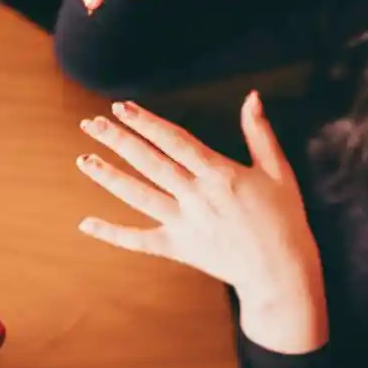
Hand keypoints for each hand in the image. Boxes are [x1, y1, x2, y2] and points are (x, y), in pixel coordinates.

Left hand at [74, 92, 327, 350]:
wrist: (280, 271)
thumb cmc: (283, 217)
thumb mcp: (277, 170)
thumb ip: (259, 132)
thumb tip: (252, 96)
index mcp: (219, 173)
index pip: (174, 140)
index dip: (146, 122)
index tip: (122, 107)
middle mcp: (196, 196)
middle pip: (149, 163)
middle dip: (118, 140)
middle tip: (91, 123)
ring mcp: (184, 223)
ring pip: (139, 195)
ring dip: (109, 177)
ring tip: (83, 160)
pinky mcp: (178, 247)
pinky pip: (139, 240)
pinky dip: (112, 233)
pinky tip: (86, 224)